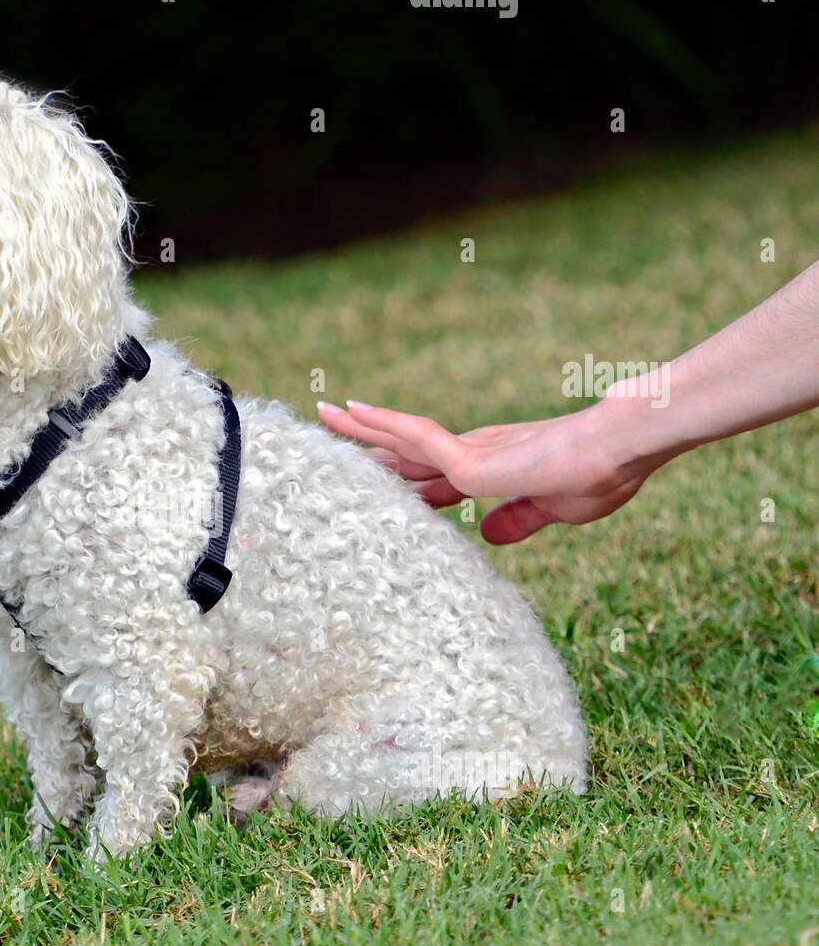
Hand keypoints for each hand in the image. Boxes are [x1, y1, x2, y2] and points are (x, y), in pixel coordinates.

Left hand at [317, 400, 659, 543]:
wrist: (622, 449)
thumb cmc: (600, 475)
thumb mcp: (552, 509)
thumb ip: (517, 519)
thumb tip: (487, 536)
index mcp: (491, 470)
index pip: (432, 482)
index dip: (401, 483)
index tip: (371, 484)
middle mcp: (472, 455)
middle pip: (405, 455)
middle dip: (368, 449)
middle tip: (328, 435)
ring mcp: (469, 454)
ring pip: (400, 439)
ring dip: (361, 427)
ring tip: (324, 412)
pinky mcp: (470, 457)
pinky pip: (416, 436)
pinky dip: (384, 424)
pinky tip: (354, 410)